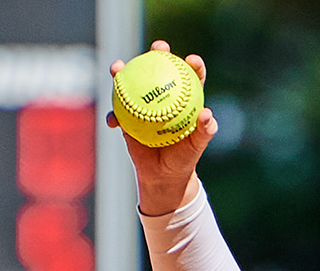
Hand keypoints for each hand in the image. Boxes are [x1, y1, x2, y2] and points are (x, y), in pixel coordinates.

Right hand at [107, 41, 216, 215]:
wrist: (163, 174)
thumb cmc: (183, 158)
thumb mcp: (195, 148)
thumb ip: (204, 131)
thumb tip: (207, 114)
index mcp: (183, 100)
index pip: (191, 78)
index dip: (193, 66)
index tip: (192, 61)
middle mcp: (163, 96)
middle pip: (159, 68)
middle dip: (158, 53)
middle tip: (158, 48)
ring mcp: (143, 104)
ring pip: (132, 82)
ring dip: (122, 72)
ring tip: (117, 68)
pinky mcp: (126, 116)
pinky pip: (116, 112)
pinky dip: (113, 115)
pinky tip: (112, 122)